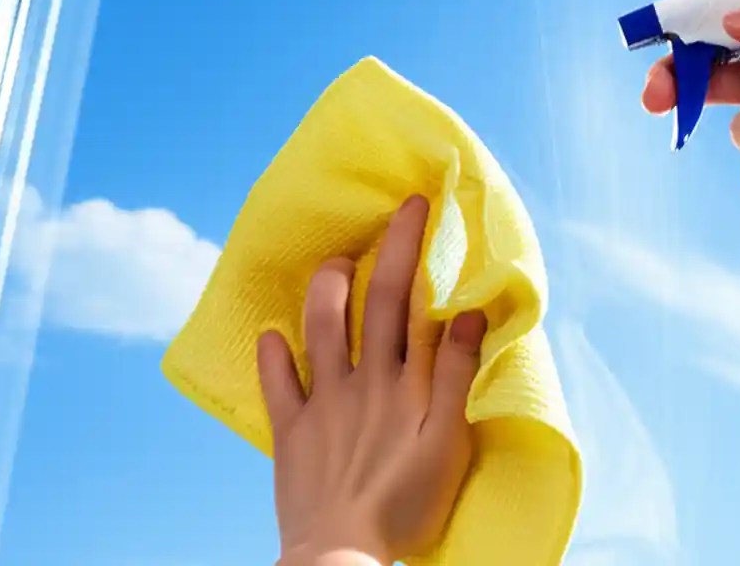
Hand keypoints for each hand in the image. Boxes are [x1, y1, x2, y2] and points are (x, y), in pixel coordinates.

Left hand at [257, 195, 487, 565]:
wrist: (341, 554)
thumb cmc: (406, 504)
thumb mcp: (449, 443)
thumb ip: (455, 376)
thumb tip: (467, 313)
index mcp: (404, 381)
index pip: (413, 299)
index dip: (415, 249)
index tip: (420, 207)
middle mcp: (362, 379)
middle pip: (374, 300)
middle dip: (387, 249)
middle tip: (398, 212)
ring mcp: (322, 402)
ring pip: (320, 327)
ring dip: (327, 287)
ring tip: (334, 263)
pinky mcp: (290, 431)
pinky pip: (276, 383)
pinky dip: (272, 355)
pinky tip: (271, 336)